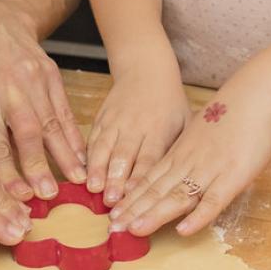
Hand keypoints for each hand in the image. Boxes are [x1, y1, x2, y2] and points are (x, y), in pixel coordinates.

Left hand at [0, 12, 87, 200]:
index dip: (7, 171)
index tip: (17, 196)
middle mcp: (10, 89)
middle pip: (27, 132)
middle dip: (39, 166)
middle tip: (49, 195)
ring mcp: (34, 82)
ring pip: (51, 123)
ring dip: (65, 155)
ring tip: (77, 181)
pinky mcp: (52, 77)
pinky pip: (64, 110)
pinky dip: (74, 135)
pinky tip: (82, 156)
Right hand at [85, 66, 188, 206]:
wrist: (145, 69)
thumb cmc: (170, 102)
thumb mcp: (185, 121)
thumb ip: (182, 149)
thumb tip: (187, 179)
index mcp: (158, 129)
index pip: (149, 157)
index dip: (140, 177)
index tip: (133, 195)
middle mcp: (135, 126)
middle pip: (124, 155)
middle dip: (116, 179)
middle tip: (110, 200)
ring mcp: (115, 122)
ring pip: (104, 148)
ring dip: (98, 170)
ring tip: (93, 188)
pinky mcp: (101, 119)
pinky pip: (92, 139)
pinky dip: (87, 157)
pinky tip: (82, 173)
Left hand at [108, 90, 270, 236]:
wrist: (254, 95)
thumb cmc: (230, 113)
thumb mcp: (199, 133)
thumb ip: (188, 152)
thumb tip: (180, 168)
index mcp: (179, 153)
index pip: (149, 180)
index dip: (131, 199)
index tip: (114, 214)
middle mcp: (188, 163)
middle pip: (156, 190)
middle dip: (133, 211)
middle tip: (113, 229)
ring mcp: (209, 170)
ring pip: (177, 196)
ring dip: (154, 214)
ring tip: (134, 230)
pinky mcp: (232, 177)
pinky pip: (213, 200)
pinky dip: (198, 217)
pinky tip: (183, 230)